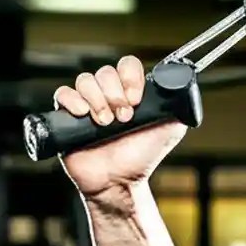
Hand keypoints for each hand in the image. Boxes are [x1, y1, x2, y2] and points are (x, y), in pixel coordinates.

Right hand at [53, 55, 187, 200]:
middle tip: (124, 117)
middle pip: (105, 72)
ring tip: (107, 123)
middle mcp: (108, 95)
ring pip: (85, 80)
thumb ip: (176, 108)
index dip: (130, 77)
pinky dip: (73, 100)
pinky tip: (83, 115)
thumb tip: (182, 89)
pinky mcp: (67, 116)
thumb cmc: (142, 157)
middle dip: (115, 93)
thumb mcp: (170, 130)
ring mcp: (87, 103)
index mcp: (130, 93)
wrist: (119, 180)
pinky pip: (63, 94)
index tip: (136, 100)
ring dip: (98, 100)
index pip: (127, 65)